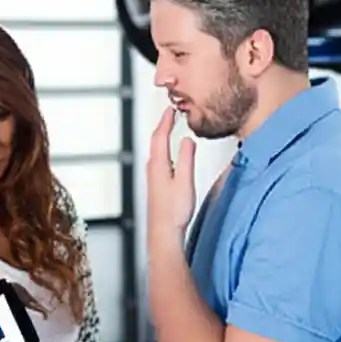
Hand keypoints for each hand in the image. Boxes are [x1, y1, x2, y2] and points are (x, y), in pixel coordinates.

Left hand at [147, 107, 196, 241]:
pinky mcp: (156, 184)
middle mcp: (153, 169)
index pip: (160, 136)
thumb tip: (188, 140)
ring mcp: (153, 176)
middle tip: (171, 113)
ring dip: (162, 136)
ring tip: (170, 127)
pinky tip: (169, 153)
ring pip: (156, 150)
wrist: (163, 232)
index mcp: (159, 165)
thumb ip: (187, 159)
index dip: (166, 121)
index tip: (171, 110)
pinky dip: (163, 148)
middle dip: (163, 125)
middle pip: (155, 140)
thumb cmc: (174, 211)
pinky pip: (158, 158)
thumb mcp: (185, 181)